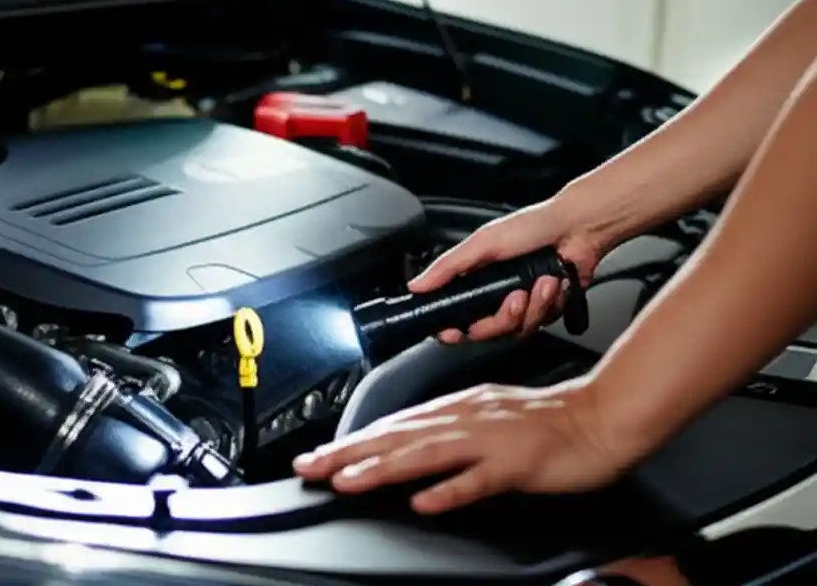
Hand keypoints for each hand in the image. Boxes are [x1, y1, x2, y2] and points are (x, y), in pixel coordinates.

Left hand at [293, 380, 639, 513]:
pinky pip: (479, 479)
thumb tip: (406, 444)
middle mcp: (464, 418)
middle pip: (397, 437)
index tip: (317, 456)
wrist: (600, 417)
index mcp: (456, 408)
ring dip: (383, 467)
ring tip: (347, 481)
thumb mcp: (485, 418)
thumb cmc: (546, 422)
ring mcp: (489, 440)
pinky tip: (425, 502)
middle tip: (309, 466)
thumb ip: (447, 431)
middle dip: (348, 453)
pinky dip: (450, 489)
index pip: (393, 426)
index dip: (352, 442)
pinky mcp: (517, 464)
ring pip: (426, 454)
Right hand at [409, 198, 605, 342]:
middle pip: (486, 331)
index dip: (450, 330)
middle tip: (514, 297)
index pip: (453, 316)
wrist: (578, 228)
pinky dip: (552, 303)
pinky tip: (556, 283)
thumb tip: (416, 285)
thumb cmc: (532, 227)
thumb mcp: (482, 243)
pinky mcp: (546, 310)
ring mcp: (521, 305)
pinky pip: (542, 323)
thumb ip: (448, 267)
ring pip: (516, 330)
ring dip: (533, 307)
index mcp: (474, 280)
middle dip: (503, 318)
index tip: (453, 332)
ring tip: (543, 282)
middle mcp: (494, 296)